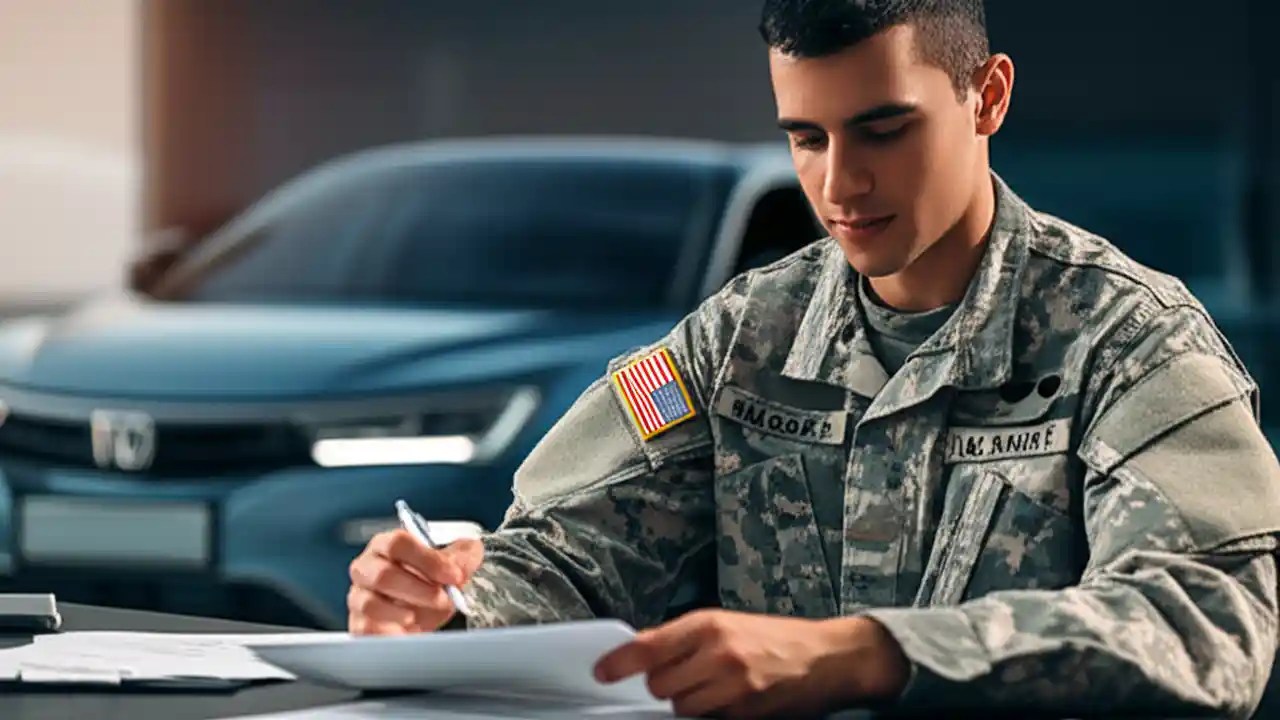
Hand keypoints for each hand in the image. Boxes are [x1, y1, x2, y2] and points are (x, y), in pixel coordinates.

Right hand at [347, 530, 483, 634]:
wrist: (422, 617)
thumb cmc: (430, 585)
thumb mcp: (452, 567)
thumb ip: (463, 557)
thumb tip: (469, 556)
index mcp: (387, 546)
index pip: (398, 543)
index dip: (428, 559)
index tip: (453, 575)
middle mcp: (366, 567)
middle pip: (383, 574)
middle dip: (419, 589)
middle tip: (444, 598)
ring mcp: (358, 596)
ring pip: (371, 603)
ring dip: (403, 612)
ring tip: (421, 616)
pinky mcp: (358, 624)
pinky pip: (367, 629)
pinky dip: (390, 632)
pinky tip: (407, 630)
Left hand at [593, 609, 908, 718]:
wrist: (826, 657)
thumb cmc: (775, 637)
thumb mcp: (727, 623)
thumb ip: (685, 638)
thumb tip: (641, 654)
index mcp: (709, 624)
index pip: (649, 648)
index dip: (619, 663)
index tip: (601, 672)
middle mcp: (718, 654)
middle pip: (660, 686)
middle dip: (665, 686)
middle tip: (684, 677)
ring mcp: (733, 688)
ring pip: (681, 709)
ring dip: (687, 703)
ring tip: (710, 688)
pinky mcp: (746, 714)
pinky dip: (710, 715)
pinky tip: (726, 701)